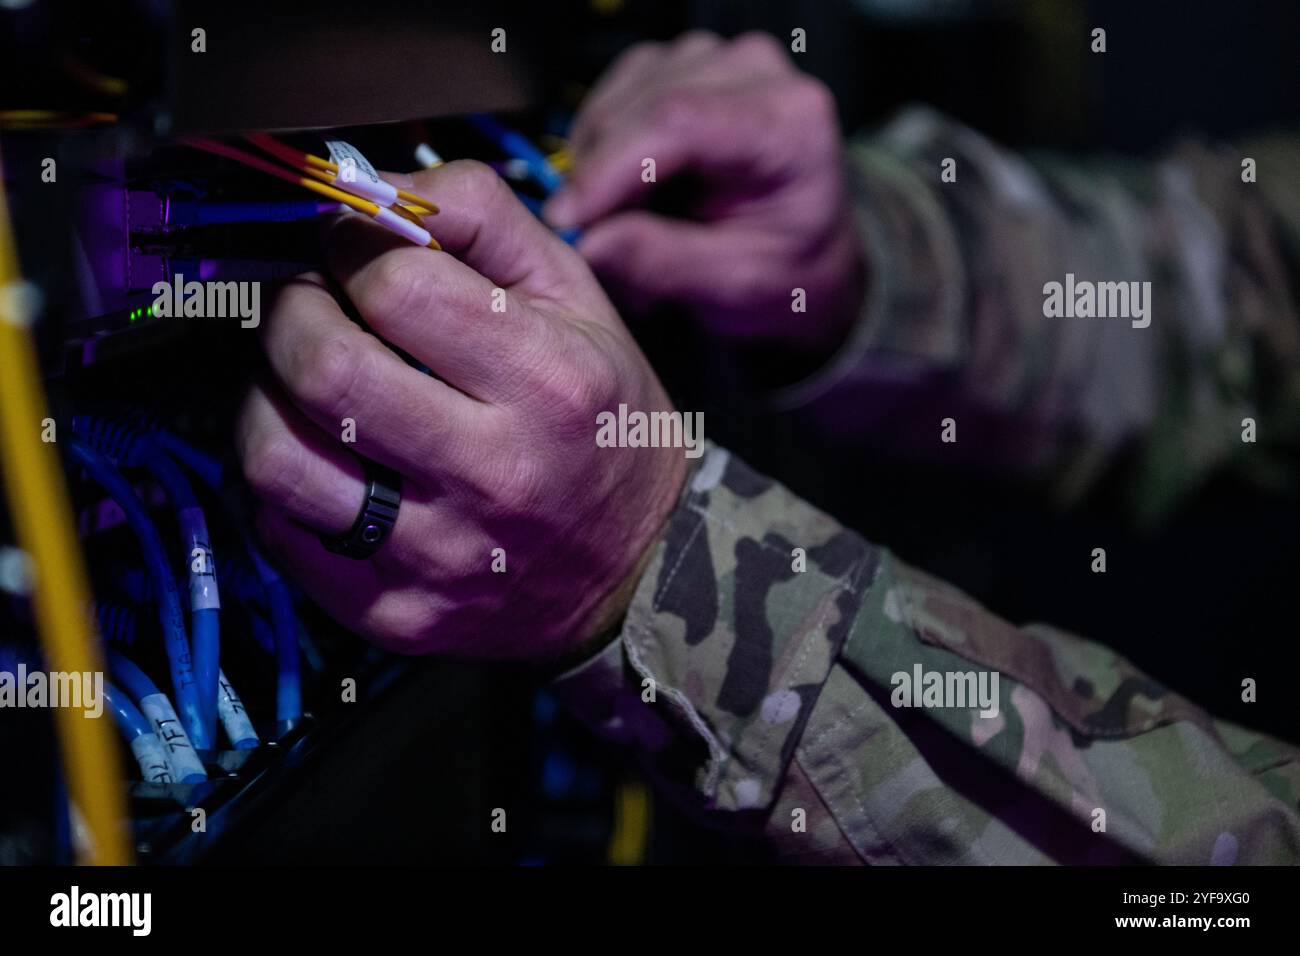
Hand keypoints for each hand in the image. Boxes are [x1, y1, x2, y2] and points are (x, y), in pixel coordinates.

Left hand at [236, 162, 687, 662]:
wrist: (636, 566)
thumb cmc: (600, 419)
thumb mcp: (579, 299)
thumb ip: (484, 218)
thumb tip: (370, 188)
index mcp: (549, 382)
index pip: (396, 286)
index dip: (350, 249)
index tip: (350, 251)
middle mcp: (495, 473)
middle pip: (324, 369)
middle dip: (288, 312)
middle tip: (306, 305)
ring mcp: (440, 555)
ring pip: (278, 461)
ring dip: (262, 399)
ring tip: (300, 384)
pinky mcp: (396, 613)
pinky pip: (282, 534)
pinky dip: (279, 481)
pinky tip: (320, 455)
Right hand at [545, 31, 865, 357]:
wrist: (806, 255)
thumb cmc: (787, 268)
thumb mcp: (735, 285)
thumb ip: (663, 263)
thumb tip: (590, 244)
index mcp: (789, 122)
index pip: (677, 121)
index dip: (610, 168)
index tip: (569, 219)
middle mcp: (755, 73)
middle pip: (640, 106)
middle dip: (599, 177)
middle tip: (593, 242)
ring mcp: (716, 63)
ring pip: (617, 100)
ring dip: (599, 167)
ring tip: (624, 227)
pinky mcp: (680, 68)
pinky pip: (613, 99)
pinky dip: (602, 150)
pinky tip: (627, 194)